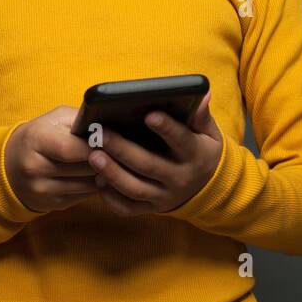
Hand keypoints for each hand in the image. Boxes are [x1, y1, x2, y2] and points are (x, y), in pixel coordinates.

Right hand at [4, 106, 101, 212]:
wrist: (10, 165)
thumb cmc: (40, 135)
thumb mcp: (55, 119)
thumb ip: (81, 120)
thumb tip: (110, 130)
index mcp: (35, 140)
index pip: (71, 148)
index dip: (95, 146)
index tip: (111, 141)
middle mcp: (35, 167)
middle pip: (82, 169)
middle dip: (104, 161)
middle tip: (117, 153)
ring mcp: (41, 190)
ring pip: (86, 186)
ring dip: (103, 175)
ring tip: (109, 164)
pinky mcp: (50, 204)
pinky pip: (83, 196)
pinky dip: (93, 187)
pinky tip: (95, 176)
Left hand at [86, 91, 223, 215]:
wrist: (207, 188)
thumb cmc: (201, 150)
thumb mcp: (208, 133)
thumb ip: (201, 115)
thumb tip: (203, 92)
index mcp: (195, 155)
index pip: (181, 140)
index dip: (166, 128)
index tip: (149, 115)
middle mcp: (179, 178)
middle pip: (149, 165)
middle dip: (123, 149)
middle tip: (101, 133)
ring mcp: (164, 196)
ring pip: (135, 189)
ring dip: (112, 173)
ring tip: (94, 156)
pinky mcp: (151, 208)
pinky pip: (128, 208)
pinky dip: (111, 197)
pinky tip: (97, 180)